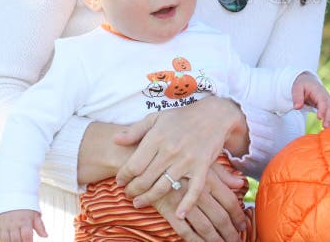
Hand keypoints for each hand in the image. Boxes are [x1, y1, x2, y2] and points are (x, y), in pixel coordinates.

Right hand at [0, 209, 46, 241]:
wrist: (13, 197)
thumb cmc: (26, 208)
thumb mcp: (35, 214)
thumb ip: (40, 226)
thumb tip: (45, 236)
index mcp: (25, 220)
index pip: (26, 235)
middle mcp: (14, 223)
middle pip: (16, 239)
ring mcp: (5, 225)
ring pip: (7, 239)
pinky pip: (0, 237)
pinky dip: (4, 241)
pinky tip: (10, 240)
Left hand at [114, 96, 247, 217]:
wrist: (214, 115)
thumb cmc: (182, 117)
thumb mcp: (156, 118)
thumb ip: (135, 130)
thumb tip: (115, 140)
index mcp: (157, 138)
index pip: (134, 165)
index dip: (124, 176)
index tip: (120, 181)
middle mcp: (170, 151)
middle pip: (145, 179)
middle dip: (133, 190)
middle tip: (128, 194)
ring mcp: (187, 160)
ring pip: (163, 187)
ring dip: (148, 198)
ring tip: (139, 202)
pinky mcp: (202, 167)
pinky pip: (194, 190)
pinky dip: (187, 204)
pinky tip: (179, 215)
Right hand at [150, 163, 248, 241]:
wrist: (144, 157)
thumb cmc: (177, 157)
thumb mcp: (202, 160)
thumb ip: (222, 174)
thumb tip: (240, 183)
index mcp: (208, 178)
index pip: (229, 200)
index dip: (238, 215)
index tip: (243, 224)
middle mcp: (198, 190)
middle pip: (219, 216)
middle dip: (229, 232)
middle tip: (236, 240)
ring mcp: (182, 201)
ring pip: (204, 226)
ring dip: (215, 239)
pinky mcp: (168, 210)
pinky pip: (184, 230)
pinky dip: (194, 240)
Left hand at [292, 72, 329, 127]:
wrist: (307, 81)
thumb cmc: (301, 84)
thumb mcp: (296, 88)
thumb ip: (297, 97)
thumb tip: (297, 107)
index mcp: (318, 90)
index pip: (322, 100)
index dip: (322, 108)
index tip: (320, 117)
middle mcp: (325, 95)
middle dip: (329, 116)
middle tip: (326, 126)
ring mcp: (327, 100)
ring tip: (327, 129)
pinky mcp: (326, 105)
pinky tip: (328, 127)